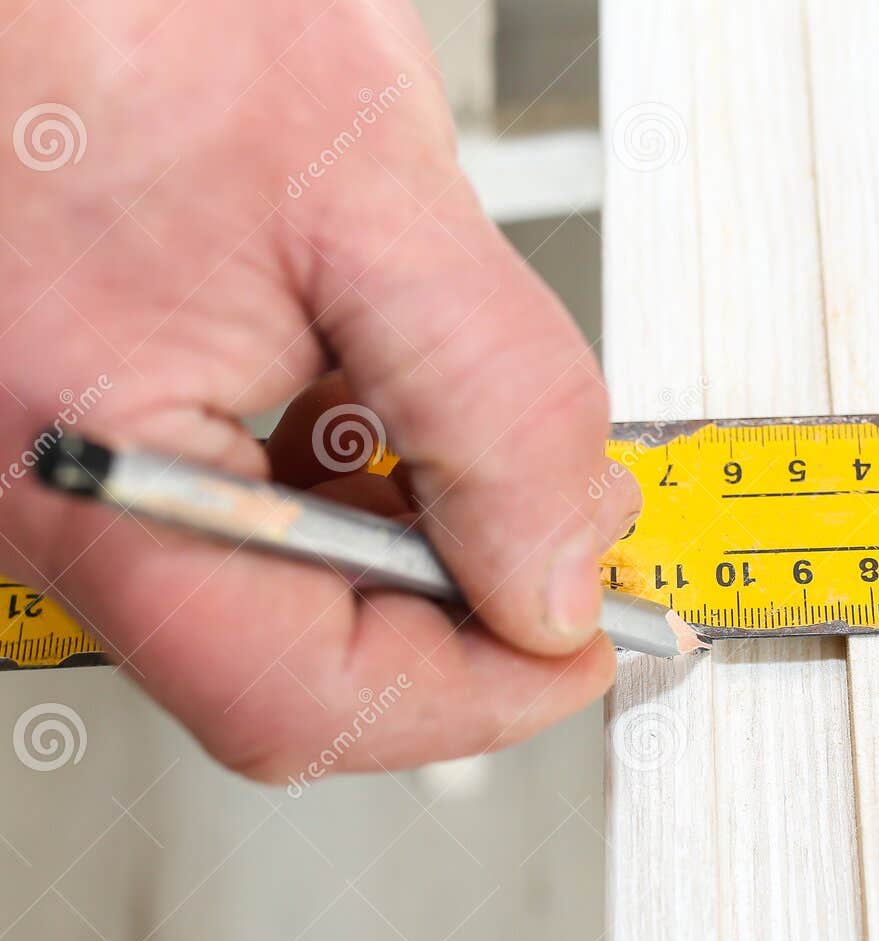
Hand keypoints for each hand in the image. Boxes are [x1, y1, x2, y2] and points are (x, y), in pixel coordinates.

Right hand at [0, 1, 638, 778]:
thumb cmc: (133, 8)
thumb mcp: (373, 195)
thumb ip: (496, 408)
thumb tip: (558, 584)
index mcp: (92, 470)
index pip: (306, 701)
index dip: (483, 692)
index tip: (592, 642)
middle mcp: (52, 498)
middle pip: (300, 661)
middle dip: (466, 601)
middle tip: (567, 517)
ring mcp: (74, 473)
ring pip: (286, 595)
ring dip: (419, 534)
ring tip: (470, 414)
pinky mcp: (99, 433)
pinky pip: (250, 515)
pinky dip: (359, 478)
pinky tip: (389, 391)